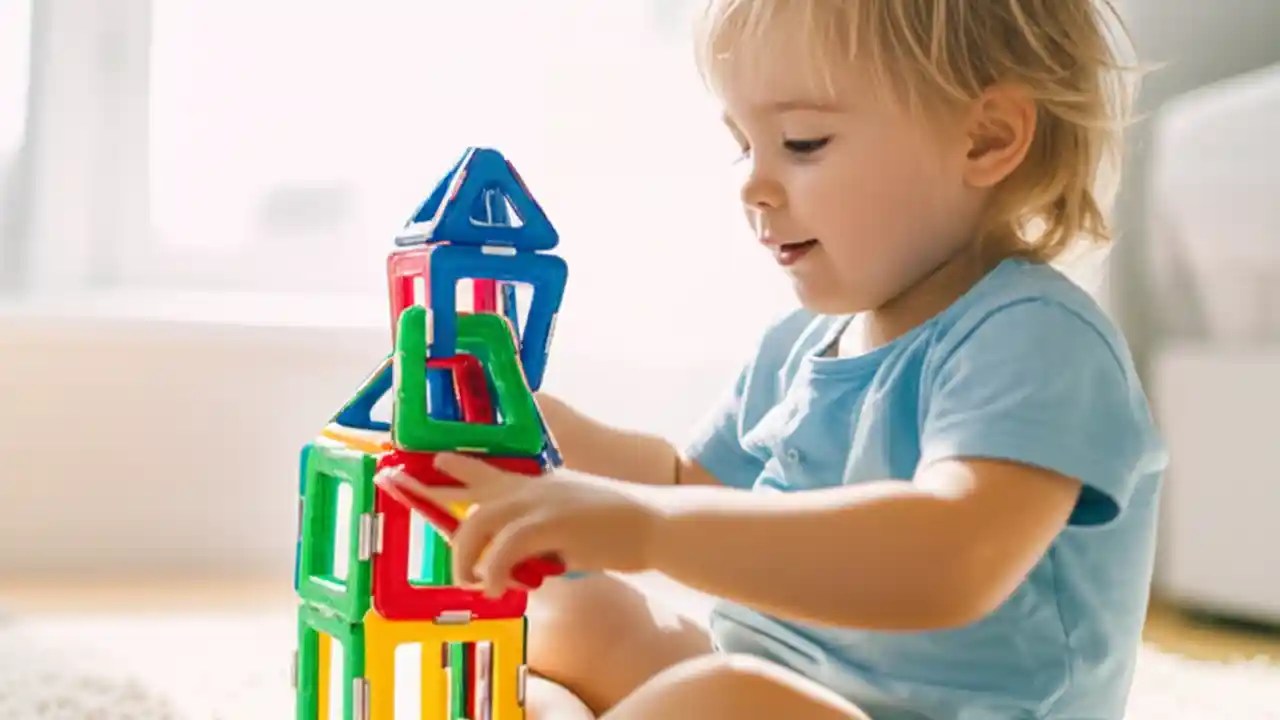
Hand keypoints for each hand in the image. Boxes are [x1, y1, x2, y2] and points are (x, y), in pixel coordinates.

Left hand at [380, 453, 662, 596]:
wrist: (653, 524)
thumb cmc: (614, 530)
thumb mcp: (568, 525)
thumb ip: (535, 537)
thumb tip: (511, 565)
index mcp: (536, 484)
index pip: (487, 469)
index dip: (454, 465)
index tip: (425, 459)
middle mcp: (533, 487)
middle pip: (472, 489)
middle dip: (432, 491)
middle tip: (399, 486)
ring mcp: (541, 502)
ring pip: (480, 522)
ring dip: (466, 555)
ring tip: (468, 579)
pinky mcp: (551, 524)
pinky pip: (506, 548)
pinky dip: (494, 571)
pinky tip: (495, 588)